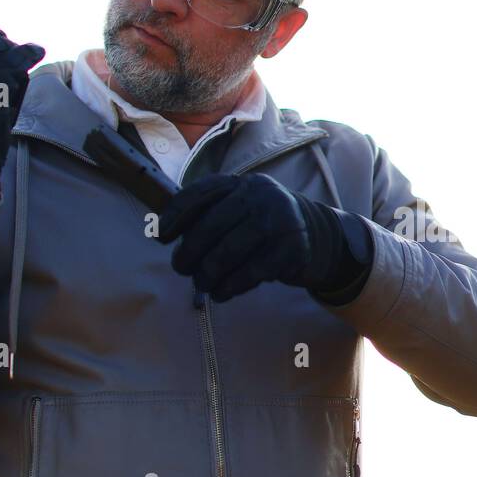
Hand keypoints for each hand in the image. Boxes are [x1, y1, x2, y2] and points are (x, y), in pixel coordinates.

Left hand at [157, 172, 349, 302]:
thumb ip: (208, 216)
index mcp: (240, 183)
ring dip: (208, 274)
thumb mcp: (240, 210)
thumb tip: (162, 233)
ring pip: (228, 252)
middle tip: (181, 268)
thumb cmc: (263, 225)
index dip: (176, 215)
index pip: (200, 193)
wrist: (317, 236)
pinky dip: (230, 286)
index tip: (160, 236)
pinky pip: (250, 273)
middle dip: (190, 252)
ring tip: (202, 284)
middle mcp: (259, 195)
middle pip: (211, 226)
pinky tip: (221, 293)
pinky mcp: (291, 249)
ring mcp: (278, 220)